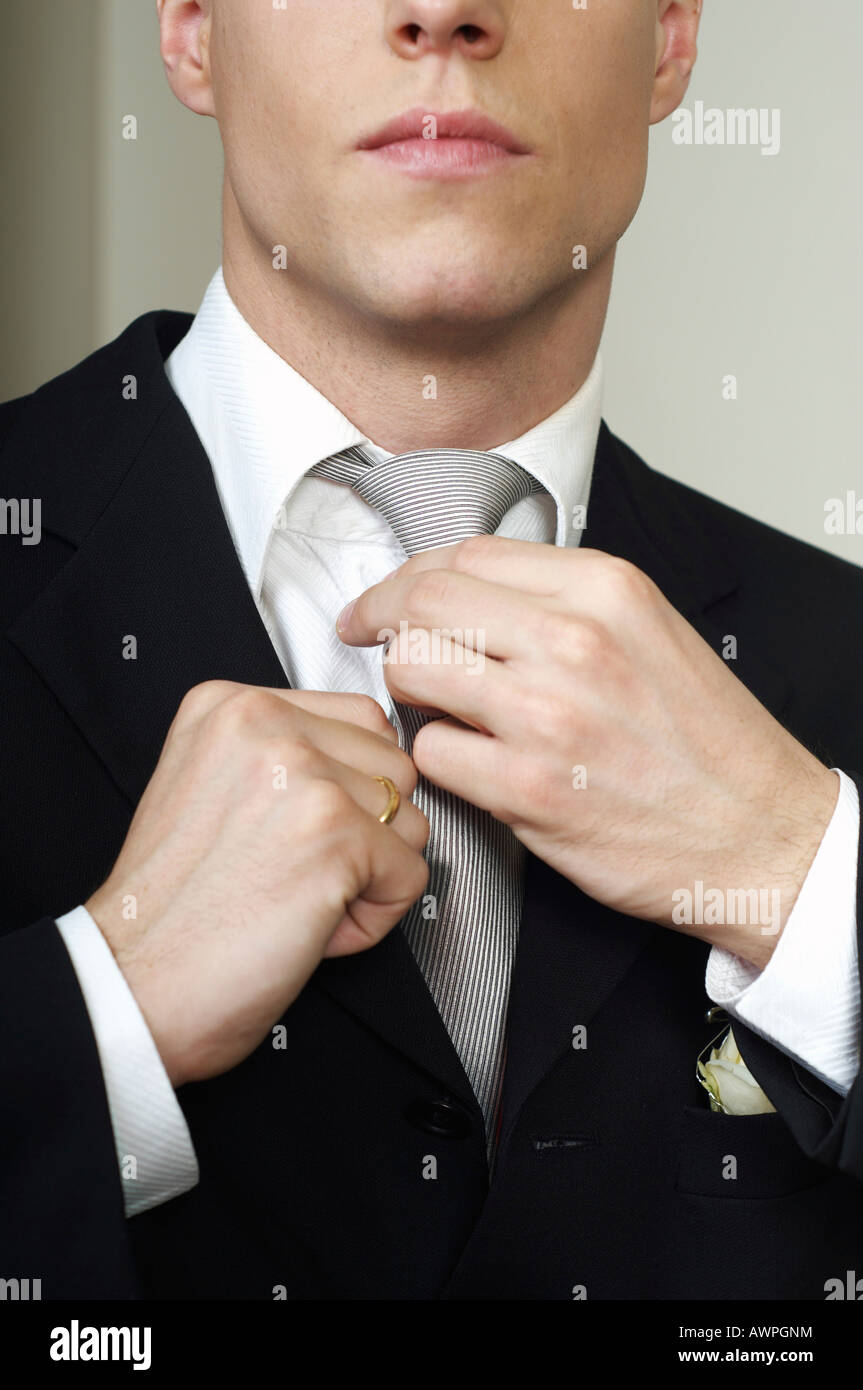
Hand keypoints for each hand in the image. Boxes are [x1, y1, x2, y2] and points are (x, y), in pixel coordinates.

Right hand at [86, 683, 427, 1085]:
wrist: (131, 987)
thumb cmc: (173, 911)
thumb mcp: (209, 787)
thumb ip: (284, 755)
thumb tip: (369, 759)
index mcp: (229, 705)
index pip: (362, 722)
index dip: (345, 794)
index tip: (286, 833)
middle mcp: (263, 724)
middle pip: (394, 768)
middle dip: (364, 833)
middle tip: (289, 872)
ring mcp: (300, 773)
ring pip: (410, 820)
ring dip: (368, 876)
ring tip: (295, 896)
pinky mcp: (333, 832)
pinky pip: (411, 876)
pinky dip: (372, 920)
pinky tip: (307, 925)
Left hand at [337, 537, 838, 968]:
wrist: (762, 836)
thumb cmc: (707, 745)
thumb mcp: (649, 634)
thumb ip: (565, 603)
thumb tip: (473, 594)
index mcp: (606, 590)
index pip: (468, 554)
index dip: (413, 575)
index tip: (391, 598)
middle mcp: (574, 641)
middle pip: (425, 600)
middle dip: (383, 619)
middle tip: (373, 639)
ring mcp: (547, 715)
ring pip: (411, 667)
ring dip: (406, 687)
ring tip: (433, 705)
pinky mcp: (528, 789)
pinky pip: (431, 751)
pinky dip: (435, 756)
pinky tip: (466, 760)